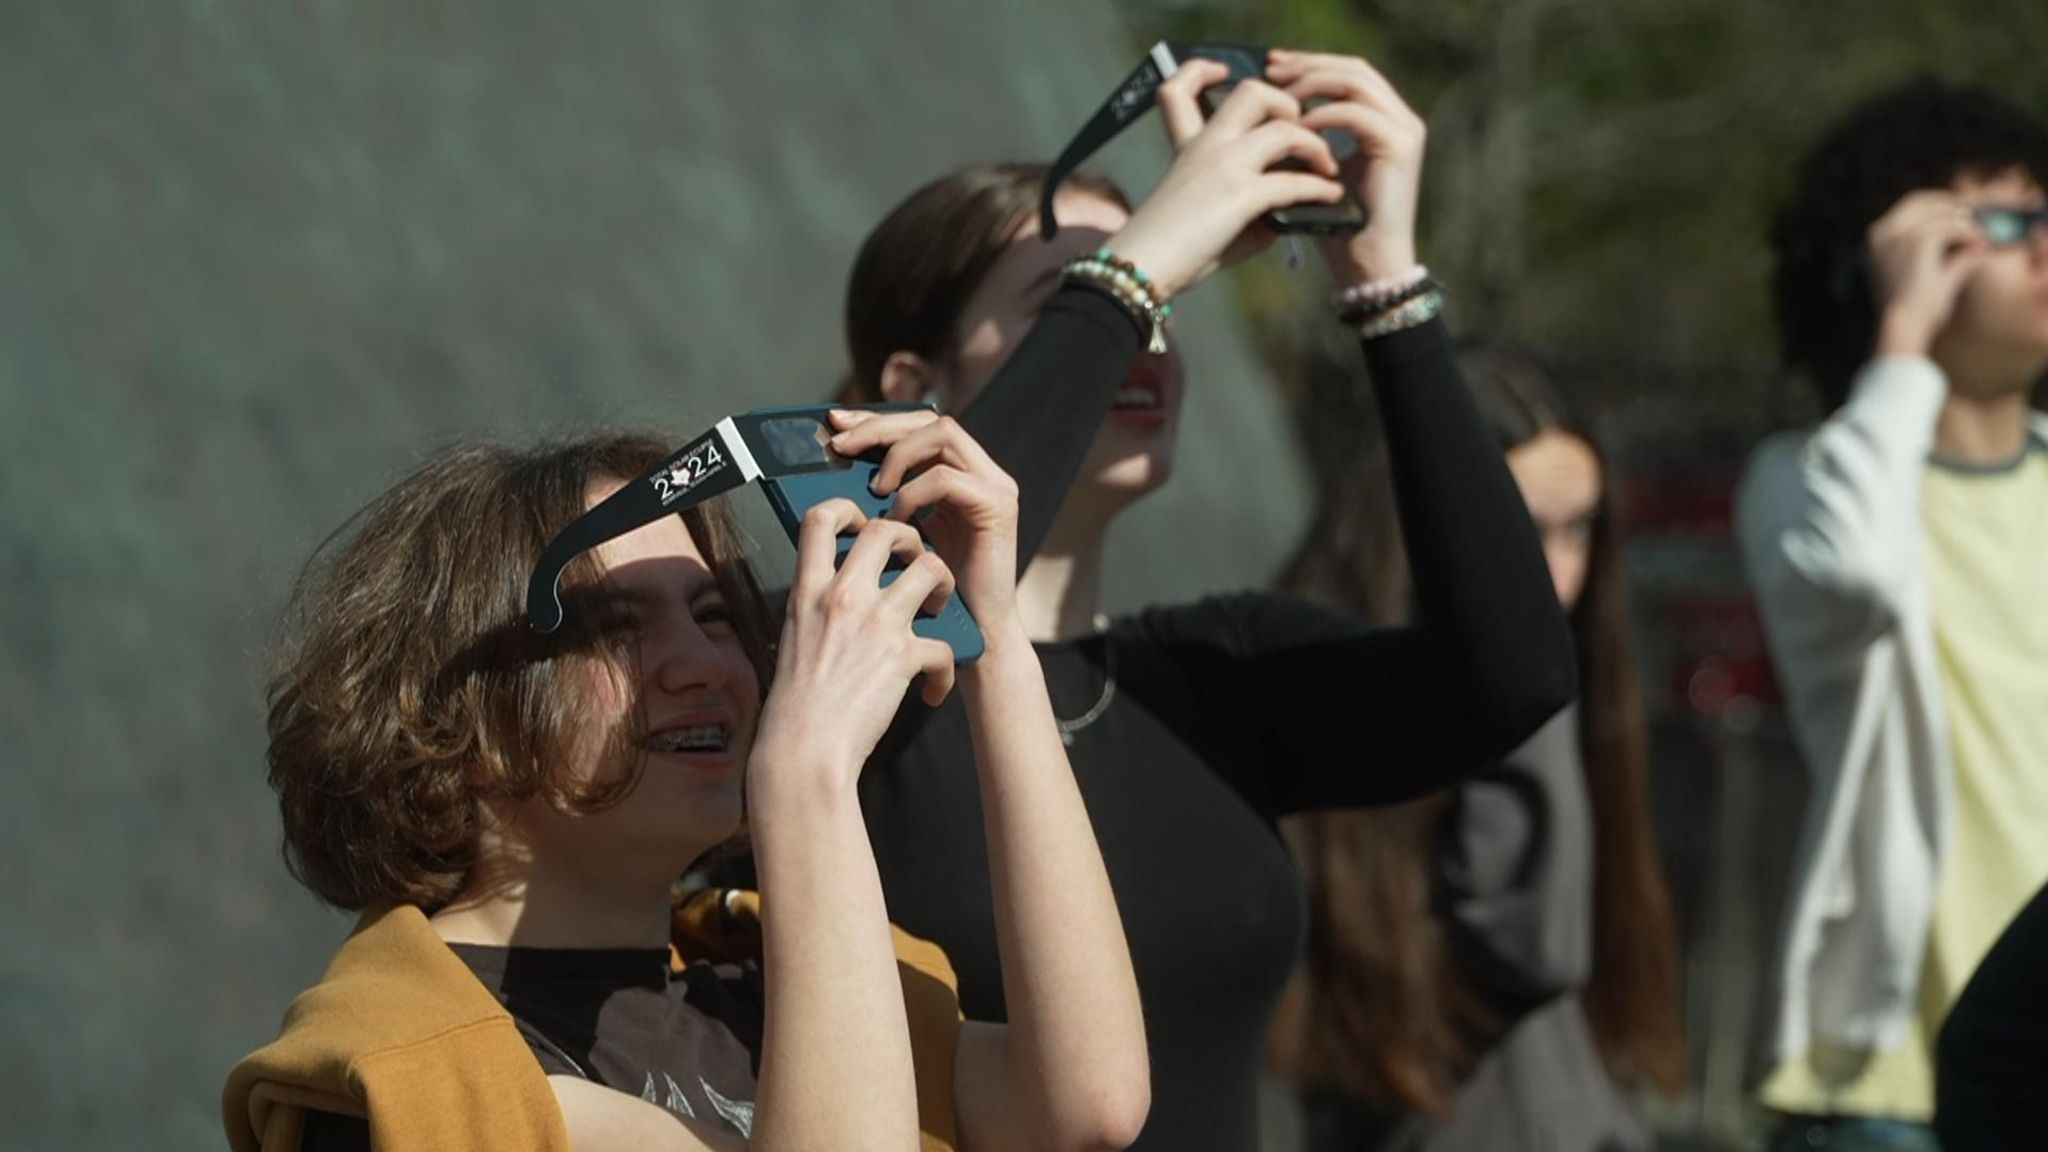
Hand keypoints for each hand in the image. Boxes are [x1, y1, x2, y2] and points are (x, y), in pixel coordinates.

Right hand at [751, 499, 957, 794]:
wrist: (803, 751)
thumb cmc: (796, 704)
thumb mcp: (794, 639)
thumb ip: (816, 607)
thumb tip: (837, 592)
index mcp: (808, 592)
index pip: (819, 520)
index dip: (847, 509)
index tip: (861, 524)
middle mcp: (842, 597)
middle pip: (886, 530)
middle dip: (910, 537)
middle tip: (914, 562)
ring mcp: (876, 624)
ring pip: (930, 568)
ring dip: (943, 584)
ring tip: (937, 609)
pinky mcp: (904, 655)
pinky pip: (946, 644)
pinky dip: (946, 670)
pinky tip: (933, 690)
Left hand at [825, 408, 1023, 642]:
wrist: (973, 637)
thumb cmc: (931, 593)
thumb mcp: (900, 535)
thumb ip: (883, 500)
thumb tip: (836, 471)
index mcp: (958, 474)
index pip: (917, 425)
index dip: (876, 419)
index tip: (835, 424)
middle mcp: (981, 472)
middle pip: (929, 419)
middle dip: (879, 427)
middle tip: (841, 445)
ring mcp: (994, 486)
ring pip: (942, 435)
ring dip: (898, 456)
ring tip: (875, 489)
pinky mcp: (998, 506)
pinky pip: (947, 478)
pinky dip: (914, 492)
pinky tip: (897, 517)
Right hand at [1102, 58, 1344, 298]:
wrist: (1145, 267)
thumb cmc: (1175, 248)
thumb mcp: (1209, 209)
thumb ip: (1250, 196)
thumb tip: (1295, 200)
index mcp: (1191, 145)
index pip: (1181, 85)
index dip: (1202, 69)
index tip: (1225, 74)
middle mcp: (1208, 145)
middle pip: (1252, 91)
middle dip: (1287, 102)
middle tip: (1302, 129)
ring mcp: (1224, 166)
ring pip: (1283, 128)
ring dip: (1315, 144)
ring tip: (1327, 165)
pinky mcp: (1240, 196)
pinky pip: (1293, 181)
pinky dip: (1319, 187)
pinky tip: (1330, 196)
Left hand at [1262, 48, 1427, 284]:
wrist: (1366, 267)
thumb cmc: (1335, 227)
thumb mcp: (1314, 170)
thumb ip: (1305, 138)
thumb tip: (1266, 109)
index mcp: (1383, 120)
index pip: (1347, 73)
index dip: (1310, 63)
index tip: (1273, 64)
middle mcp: (1400, 119)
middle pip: (1353, 68)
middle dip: (1308, 65)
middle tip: (1272, 68)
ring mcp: (1404, 130)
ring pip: (1356, 82)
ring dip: (1313, 84)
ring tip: (1280, 95)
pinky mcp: (1400, 146)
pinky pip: (1356, 114)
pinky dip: (1323, 116)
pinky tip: (1298, 127)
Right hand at [1866, 190, 1990, 357]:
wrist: (1903, 327)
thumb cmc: (1912, 310)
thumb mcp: (1930, 278)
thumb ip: (1952, 259)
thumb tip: (1978, 246)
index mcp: (1875, 243)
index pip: (1904, 208)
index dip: (1932, 204)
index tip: (1956, 212)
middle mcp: (1882, 234)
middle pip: (1919, 201)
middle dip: (1949, 205)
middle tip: (1973, 216)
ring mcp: (1898, 236)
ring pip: (1940, 215)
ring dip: (1964, 224)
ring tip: (1980, 238)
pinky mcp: (1917, 242)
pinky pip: (1952, 227)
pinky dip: (1970, 234)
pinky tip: (1981, 245)